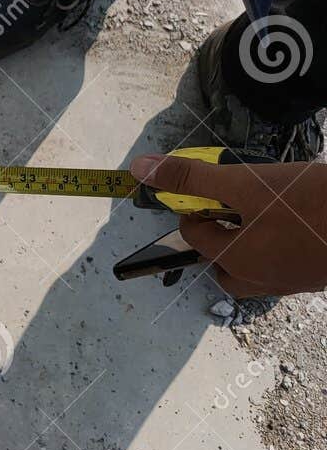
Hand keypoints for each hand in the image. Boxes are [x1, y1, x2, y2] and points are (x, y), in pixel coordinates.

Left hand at [130, 153, 326, 296]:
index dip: (192, 208)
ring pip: (255, 269)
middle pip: (222, 265)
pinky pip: (286, 266)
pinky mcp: (319, 274)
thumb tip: (141, 169)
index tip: (204, 188)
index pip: (194, 235)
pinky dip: (279, 247)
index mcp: (236, 259)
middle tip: (230, 206)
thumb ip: (193, 178)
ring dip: (248, 245)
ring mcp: (293, 280)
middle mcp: (261, 278)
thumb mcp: (247, 183)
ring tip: (261, 212)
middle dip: (217, 238)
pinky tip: (295, 221)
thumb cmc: (313, 205)